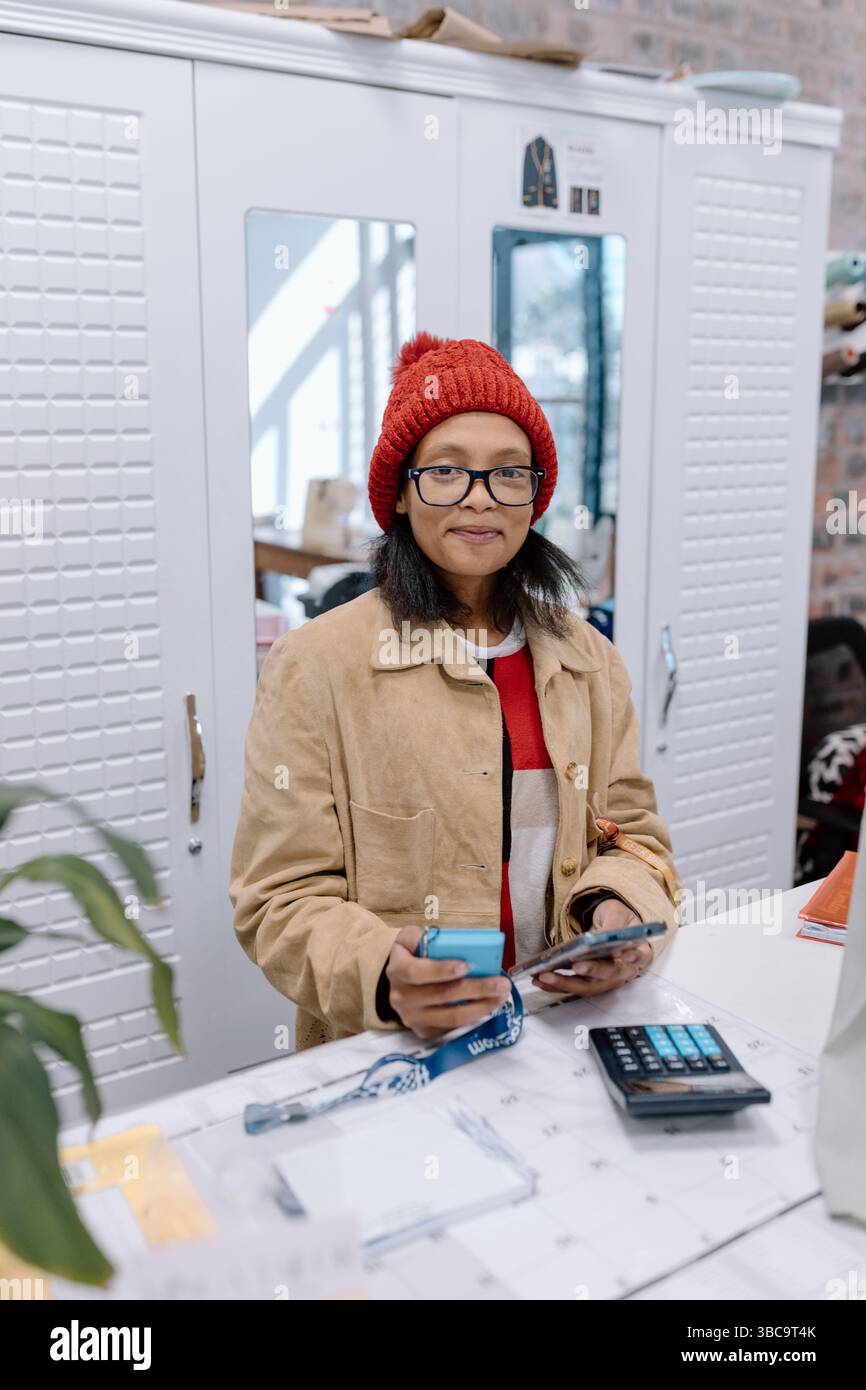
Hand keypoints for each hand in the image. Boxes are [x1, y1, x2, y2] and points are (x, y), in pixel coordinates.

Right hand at [385, 926, 511, 1039]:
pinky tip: (489, 1006)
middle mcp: (401, 996)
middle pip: (441, 996)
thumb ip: (433, 938)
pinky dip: (473, 1017)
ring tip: (501, 996)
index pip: (416, 972)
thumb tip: (466, 944)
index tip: (466, 966)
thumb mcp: (414, 937)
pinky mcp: (423, 1030)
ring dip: (481, 1006)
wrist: (399, 978)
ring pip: (451, 1017)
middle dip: (475, 989)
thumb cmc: (413, 953)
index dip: (441, 970)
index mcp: (397, 968)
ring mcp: (411, 1017)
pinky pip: (452, 1027)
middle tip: (501, 983)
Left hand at [533, 897, 651, 997]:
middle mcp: (624, 972)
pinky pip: (574, 986)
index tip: (622, 954)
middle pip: (608, 977)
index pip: (637, 958)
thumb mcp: (617, 914)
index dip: (631, 958)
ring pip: (588, 987)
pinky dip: (557, 984)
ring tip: (544, 976)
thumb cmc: (619, 920)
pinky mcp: (590, 982)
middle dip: (590, 972)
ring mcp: (606, 980)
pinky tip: (540, 979)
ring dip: (565, 983)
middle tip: (573, 966)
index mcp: (640, 953)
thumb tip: (600, 938)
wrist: (611, 925)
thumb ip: (613, 926)